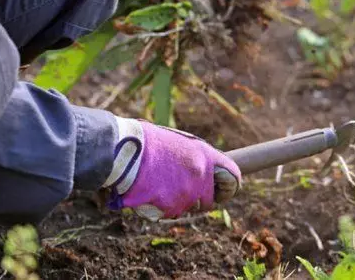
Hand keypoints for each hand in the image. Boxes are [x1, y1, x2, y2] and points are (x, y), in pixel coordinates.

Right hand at [102, 117, 240, 220]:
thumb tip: (202, 170)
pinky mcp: (171, 206)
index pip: (233, 176)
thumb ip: (192, 157)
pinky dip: (157, 208)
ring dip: (174, 203)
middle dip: (196, 200)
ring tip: (156, 186)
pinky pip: (167, 214)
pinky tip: (146, 192)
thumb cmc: (144, 141)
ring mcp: (187, 192)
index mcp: (204, 154)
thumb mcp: (176, 141)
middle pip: (209, 201)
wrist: (121, 149)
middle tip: (179, 192)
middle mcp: (201, 174)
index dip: (229, 186)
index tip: (223, 191)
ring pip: (186, 209)